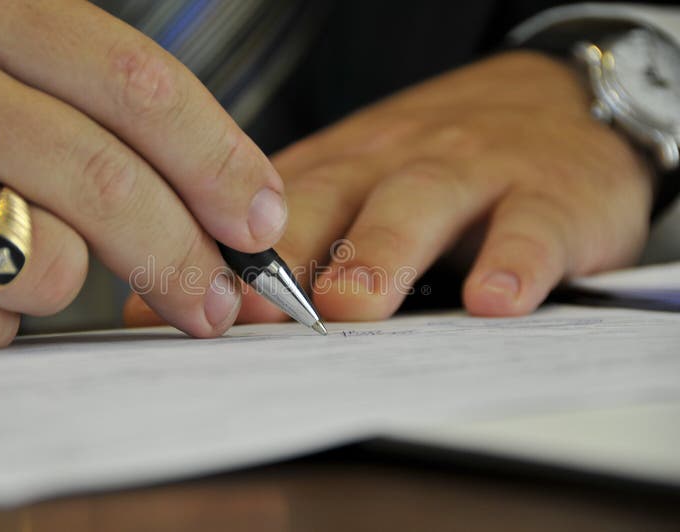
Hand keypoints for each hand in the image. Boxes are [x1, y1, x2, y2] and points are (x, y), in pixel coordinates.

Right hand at [0, 0, 286, 355]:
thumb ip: (92, 102)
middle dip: (186, 259)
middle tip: (218, 302)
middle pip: (112, 187)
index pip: (143, 89)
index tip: (259, 221)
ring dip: (62, 278)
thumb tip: (227, 201)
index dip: (221, 164)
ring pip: (51, 268)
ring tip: (16, 247)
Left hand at [125, 51, 653, 325]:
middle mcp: (394, 164)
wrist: (558, 104)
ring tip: (352, 303)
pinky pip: (530, 228)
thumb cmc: (442, 164)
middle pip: (331, 200)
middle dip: (283, 255)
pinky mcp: (548, 195)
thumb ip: (289, 242)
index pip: (267, 208)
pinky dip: (513, 263)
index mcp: (341, 169)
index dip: (217, 254)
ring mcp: (472, 173)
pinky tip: (493, 299)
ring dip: (381, 252)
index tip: (174, 302)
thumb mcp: (360, 189)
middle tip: (249, 309)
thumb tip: (185, 301)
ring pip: (420, 204)